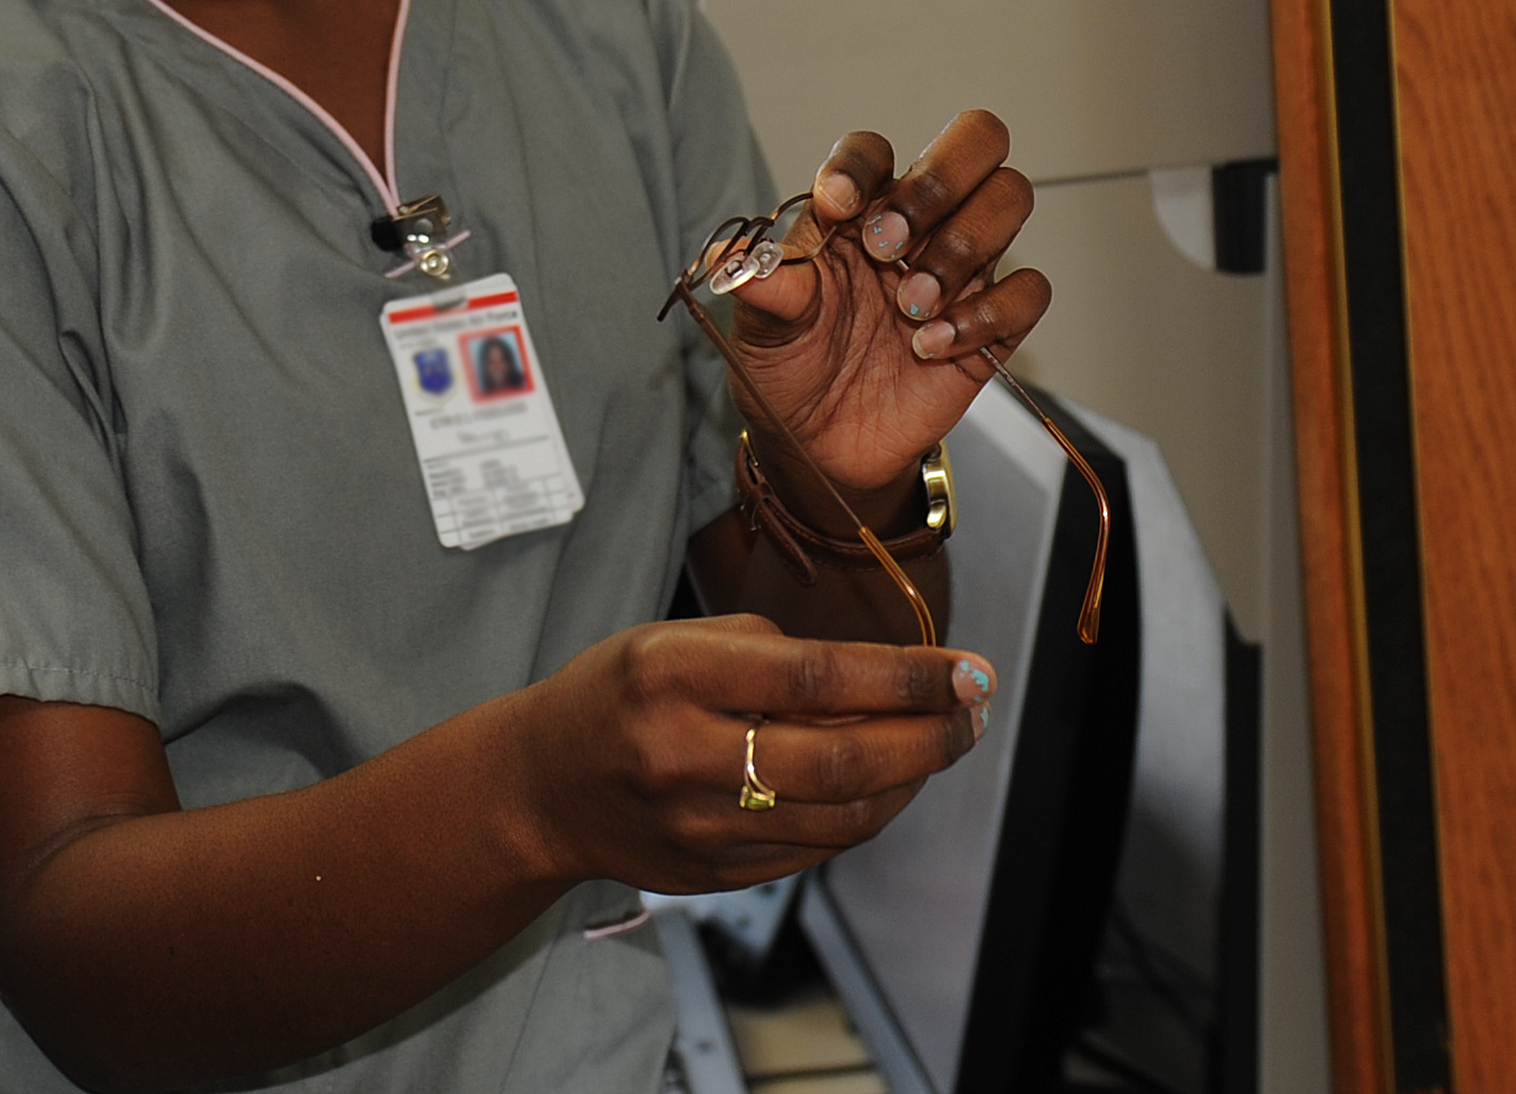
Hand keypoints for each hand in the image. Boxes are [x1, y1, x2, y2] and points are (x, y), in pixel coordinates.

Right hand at [509, 615, 992, 893]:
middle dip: (929, 736)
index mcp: (674, 675)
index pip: (819, 676)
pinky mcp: (714, 876)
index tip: (968, 670)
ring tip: (941, 745)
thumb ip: (772, 650)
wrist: (542, 786)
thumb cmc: (617, 692)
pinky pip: (816, 851)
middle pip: (842, 759)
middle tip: (973, 712)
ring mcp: (700, 827)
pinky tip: (888, 784)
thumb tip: (880, 678)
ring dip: (911, 782)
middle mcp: (685, 754)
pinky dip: (867, 817)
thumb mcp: (673, 638)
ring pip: (842, 818)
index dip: (909, 677)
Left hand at [710, 109, 1049, 507]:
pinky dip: (988, 313)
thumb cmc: (791, 369)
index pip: (873, 149)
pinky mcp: (992, 323)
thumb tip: (731, 254)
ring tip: (911, 307)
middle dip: (939, 181)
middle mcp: (917, 224)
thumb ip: (762, 286)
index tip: (837, 208)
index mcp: (857, 209)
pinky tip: (935, 346)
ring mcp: (960, 268)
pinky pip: (1030, 289)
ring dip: (961, 247)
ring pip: (1010, 198)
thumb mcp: (762, 328)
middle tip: (889, 244)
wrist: (821, 446)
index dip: (860, 167)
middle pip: (976, 140)